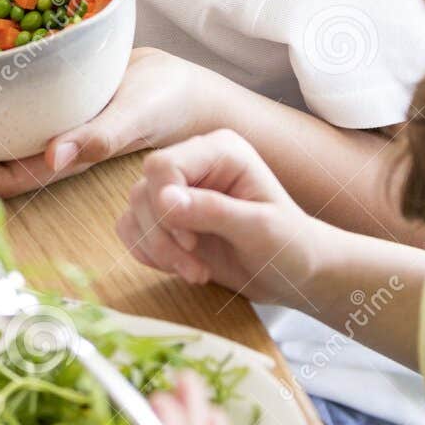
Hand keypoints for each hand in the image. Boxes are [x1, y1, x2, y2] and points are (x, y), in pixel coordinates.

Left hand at [0, 49, 220, 194]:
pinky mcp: (51, 98)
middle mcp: (48, 143)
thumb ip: (99, 137)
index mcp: (64, 155)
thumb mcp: (135, 117)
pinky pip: (7, 102)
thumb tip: (57, 159)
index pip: (7, 174)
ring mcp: (47, 122)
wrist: (184, 87)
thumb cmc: (167, 104)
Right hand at [116, 128, 318, 301]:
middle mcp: (196, 164)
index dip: (165, 205)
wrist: (292, 273)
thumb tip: (163, 200)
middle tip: (196, 268)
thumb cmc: (288, 246)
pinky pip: (132, 229)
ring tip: (196, 272)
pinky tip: (182, 268)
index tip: (190, 242)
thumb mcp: (259, 229)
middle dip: (163, 236)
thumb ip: (212, 211)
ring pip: (135, 212)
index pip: (164, 165)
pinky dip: (149, 254)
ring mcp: (179, 190)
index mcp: (220, 151)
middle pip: (143, 190)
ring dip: (158, 250)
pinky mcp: (167, 217)